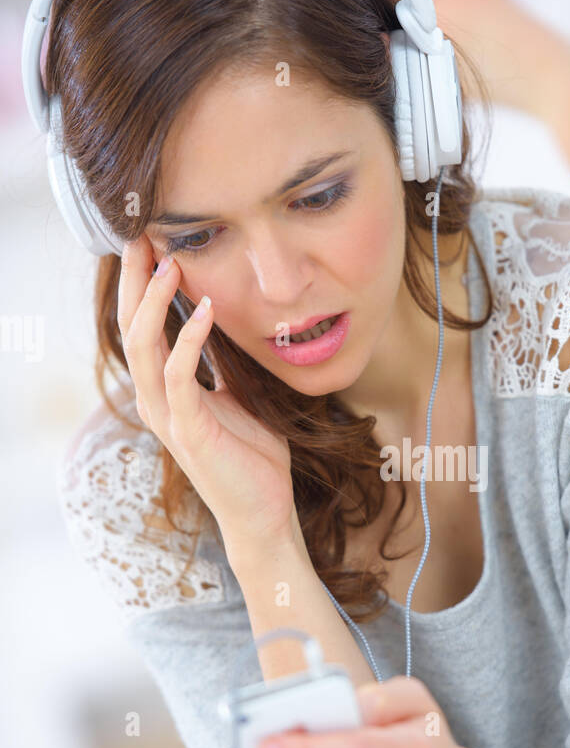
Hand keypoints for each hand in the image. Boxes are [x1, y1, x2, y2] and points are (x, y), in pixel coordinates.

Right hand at [117, 234, 301, 553]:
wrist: (264, 511)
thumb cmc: (253, 457)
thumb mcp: (238, 398)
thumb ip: (223, 367)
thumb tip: (227, 328)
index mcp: (165, 390)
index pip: (141, 326)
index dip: (141, 285)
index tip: (153, 242)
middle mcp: (156, 400)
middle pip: (129, 327)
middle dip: (133, 281)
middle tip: (143, 235)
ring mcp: (168, 417)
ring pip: (141, 348)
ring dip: (154, 302)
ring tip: (169, 263)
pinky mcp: (189, 432)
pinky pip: (177, 377)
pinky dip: (188, 339)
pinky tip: (206, 310)